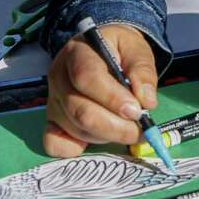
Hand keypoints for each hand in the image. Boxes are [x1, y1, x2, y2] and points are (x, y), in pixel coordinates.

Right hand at [42, 24, 158, 157]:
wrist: (102, 51)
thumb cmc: (119, 50)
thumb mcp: (136, 49)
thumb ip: (143, 72)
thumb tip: (146, 102)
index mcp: (77, 53)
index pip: (87, 77)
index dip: (112, 98)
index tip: (137, 111)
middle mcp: (59, 77)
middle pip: (80, 110)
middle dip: (114, 126)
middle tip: (140, 130)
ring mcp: (53, 100)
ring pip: (76, 127)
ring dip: (107, 134)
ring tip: (126, 126)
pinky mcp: (52, 120)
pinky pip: (55, 143)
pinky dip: (77, 148)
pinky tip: (98, 138)